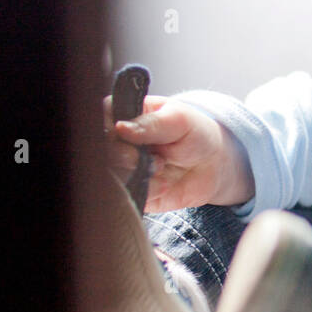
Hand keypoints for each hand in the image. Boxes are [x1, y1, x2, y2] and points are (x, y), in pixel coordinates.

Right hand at [103, 95, 254, 211]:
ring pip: (111, 177)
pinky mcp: (130, 192)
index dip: (109, 129)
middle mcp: (114, 143)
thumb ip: (152, 124)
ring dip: (140, 175)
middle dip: (127, 157)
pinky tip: (164, 184)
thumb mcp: (179, 120)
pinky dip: (149, 192)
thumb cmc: (194, 133)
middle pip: (100, 152)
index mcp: (121, 115)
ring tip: (162, 167)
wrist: (213, 164)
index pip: (98, 120)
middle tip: (155, 157)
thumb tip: (120, 127)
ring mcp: (120, 169)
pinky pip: (127, 196)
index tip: (125, 133)